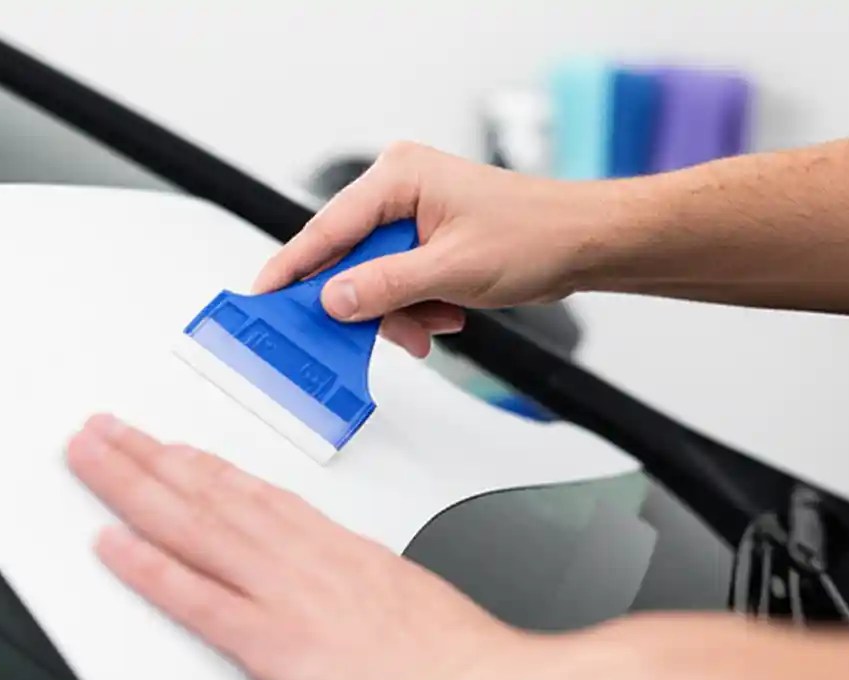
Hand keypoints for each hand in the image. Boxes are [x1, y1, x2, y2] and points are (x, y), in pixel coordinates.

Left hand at [66, 413, 539, 679]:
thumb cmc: (442, 644)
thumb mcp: (388, 582)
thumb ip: (337, 567)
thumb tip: (312, 563)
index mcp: (325, 540)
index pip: (245, 488)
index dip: (194, 463)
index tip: (161, 442)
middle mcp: (295, 554)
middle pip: (207, 493)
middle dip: (147, 457)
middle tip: (101, 430)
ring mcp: (279, 593)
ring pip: (191, 527)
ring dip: (133, 487)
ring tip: (91, 457)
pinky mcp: (272, 641)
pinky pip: (197, 600)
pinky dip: (150, 568)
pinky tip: (111, 545)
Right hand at [254, 142, 627, 357]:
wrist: (584, 243)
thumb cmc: (535, 233)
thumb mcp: (450, 269)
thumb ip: (384, 286)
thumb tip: (333, 300)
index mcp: (398, 177)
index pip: (327, 227)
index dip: (293, 266)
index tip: (264, 295)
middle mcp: (400, 190)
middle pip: (348, 258)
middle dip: (366, 302)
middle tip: (375, 334)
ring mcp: (414, 216)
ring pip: (373, 277)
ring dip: (397, 311)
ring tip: (430, 326)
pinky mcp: (427, 241)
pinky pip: (398, 281)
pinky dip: (415, 307)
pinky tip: (444, 315)